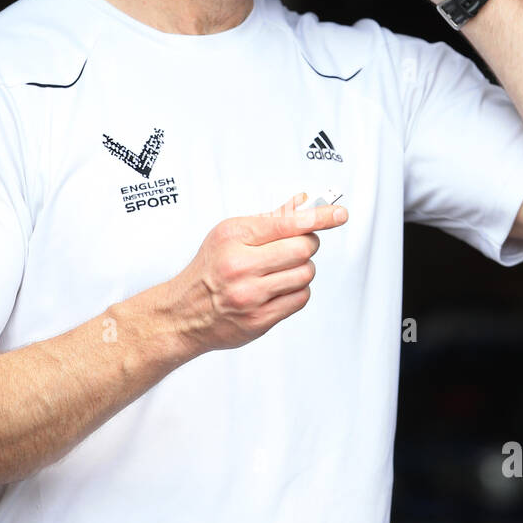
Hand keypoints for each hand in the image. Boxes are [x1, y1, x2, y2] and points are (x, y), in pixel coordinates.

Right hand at [169, 192, 347, 352]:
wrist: (183, 314)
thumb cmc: (208, 271)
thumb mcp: (229, 235)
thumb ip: (269, 219)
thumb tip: (303, 203)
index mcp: (233, 238)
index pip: (288, 223)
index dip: (319, 217)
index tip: (339, 213)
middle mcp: (240, 266)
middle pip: (303, 248)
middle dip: (308, 245)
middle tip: (299, 246)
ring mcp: (250, 295)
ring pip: (305, 274)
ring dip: (303, 269)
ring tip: (283, 270)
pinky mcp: (260, 319)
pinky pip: (300, 298)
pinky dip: (297, 290)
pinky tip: (280, 288)